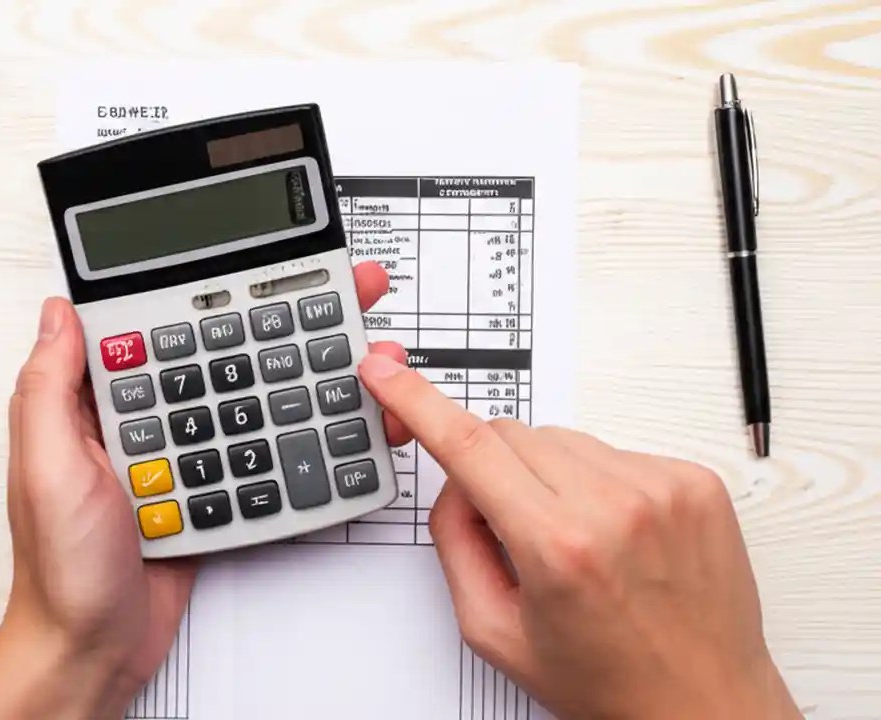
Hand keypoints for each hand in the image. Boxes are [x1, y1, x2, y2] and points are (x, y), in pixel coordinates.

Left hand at [0, 262, 405, 719]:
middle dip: (263, 324)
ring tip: (336, 346)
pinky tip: (318, 414)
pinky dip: (282, 435)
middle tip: (323, 295)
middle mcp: (134, 425)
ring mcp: (174, 458)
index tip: (240, 264)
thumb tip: (59, 312)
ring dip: (284, 374)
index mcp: (88, 407)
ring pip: (235, 401)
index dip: (190, 294)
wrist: (92, 650)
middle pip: (205, 357)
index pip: (143, 330)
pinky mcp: (204, 493)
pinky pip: (247, 454)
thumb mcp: (47, 466)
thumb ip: (50, 388)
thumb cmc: (60, 570)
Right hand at [357, 354, 801, 719]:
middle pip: (510, 435)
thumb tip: (454, 484)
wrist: (704, 704)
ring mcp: (663, 487)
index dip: (417, 402)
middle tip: (513, 532)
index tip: (387, 373)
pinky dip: (600, 482)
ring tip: (576, 541)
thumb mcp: (495, 631)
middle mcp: (615, 506)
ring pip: (562, 437)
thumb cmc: (609, 682)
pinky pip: (615, 450)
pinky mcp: (696, 480)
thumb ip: (455, 544)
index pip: (466, 446)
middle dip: (492, 470)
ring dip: (549, 475)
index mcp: (558, 547)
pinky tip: (615, 535)